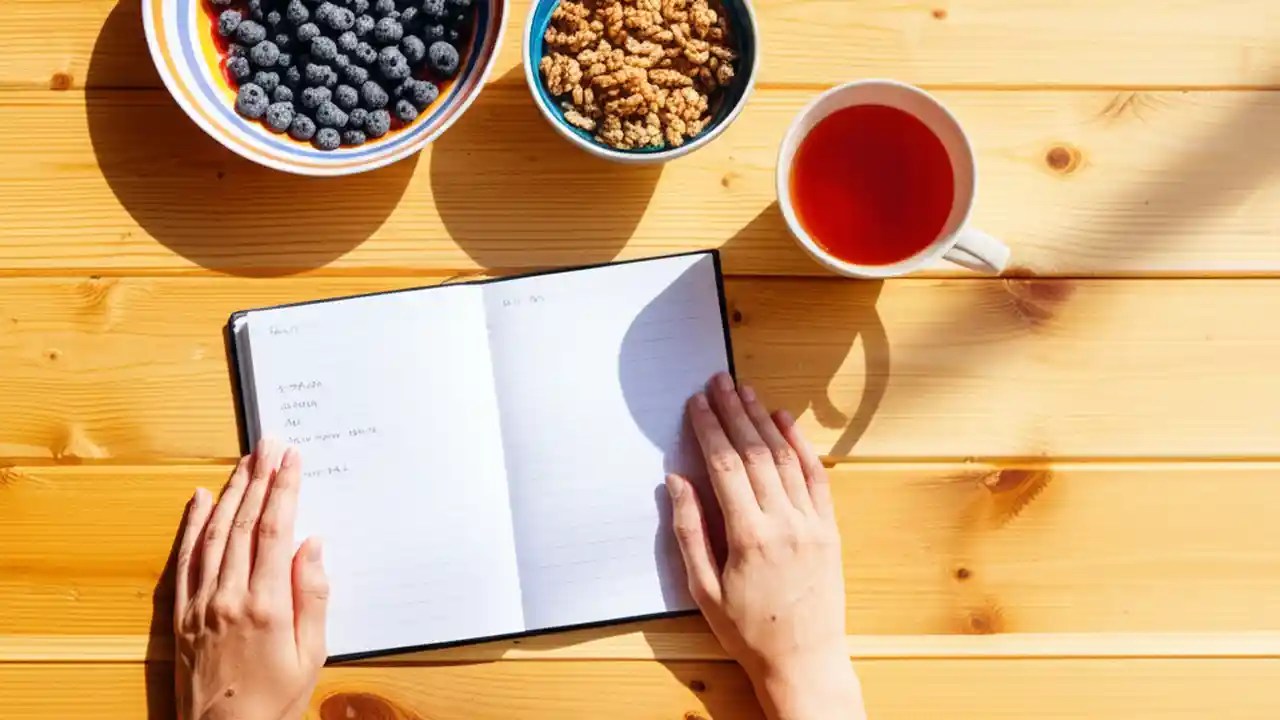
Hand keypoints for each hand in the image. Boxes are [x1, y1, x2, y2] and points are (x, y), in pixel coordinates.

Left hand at [173, 440, 328, 719]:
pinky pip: (185, 560)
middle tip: (268, 444)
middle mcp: (228, 598)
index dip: (283, 489)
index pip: (275, 531)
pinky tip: (200, 500)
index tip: (291, 458)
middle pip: (243, 524)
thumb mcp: (312, 655)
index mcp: (266, 606)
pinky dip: (192, 526)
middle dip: (258, 479)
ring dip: (230, 493)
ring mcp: (200, 605)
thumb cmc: (275, 702)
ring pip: (213, 534)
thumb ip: (313, 598)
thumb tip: (312, 547)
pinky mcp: (181, 616)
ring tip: (244, 462)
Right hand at [667, 373, 864, 719]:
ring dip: (763, 420)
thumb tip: (677, 480)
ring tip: (744, 391)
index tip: (697, 403)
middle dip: (733, 413)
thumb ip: (690, 531)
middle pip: (755, 452)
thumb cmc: (748, 631)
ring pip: (786, 457)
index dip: (709, 429)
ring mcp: (812, 523)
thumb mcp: (705, 589)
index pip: (725, 466)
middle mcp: (784, 523)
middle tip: (717, 382)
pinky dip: (801, 444)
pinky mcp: (829, 528)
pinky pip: (816, 475)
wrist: (804, 660)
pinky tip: (785, 420)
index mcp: (749, 538)